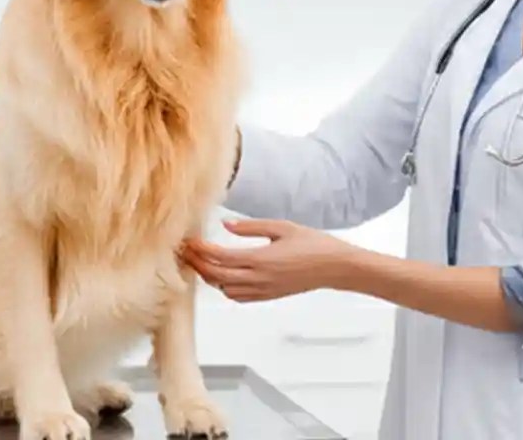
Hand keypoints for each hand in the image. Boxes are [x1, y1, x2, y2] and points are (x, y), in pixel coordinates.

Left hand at [178, 218, 358, 301]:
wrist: (335, 267)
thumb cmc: (314, 245)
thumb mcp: (282, 227)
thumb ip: (251, 226)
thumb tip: (226, 224)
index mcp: (260, 259)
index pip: (218, 257)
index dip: (200, 250)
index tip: (190, 241)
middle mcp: (258, 279)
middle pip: (215, 275)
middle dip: (197, 264)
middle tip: (187, 252)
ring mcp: (262, 290)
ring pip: (224, 289)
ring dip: (210, 277)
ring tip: (202, 262)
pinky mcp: (268, 296)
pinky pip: (238, 297)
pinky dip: (225, 288)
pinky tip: (223, 276)